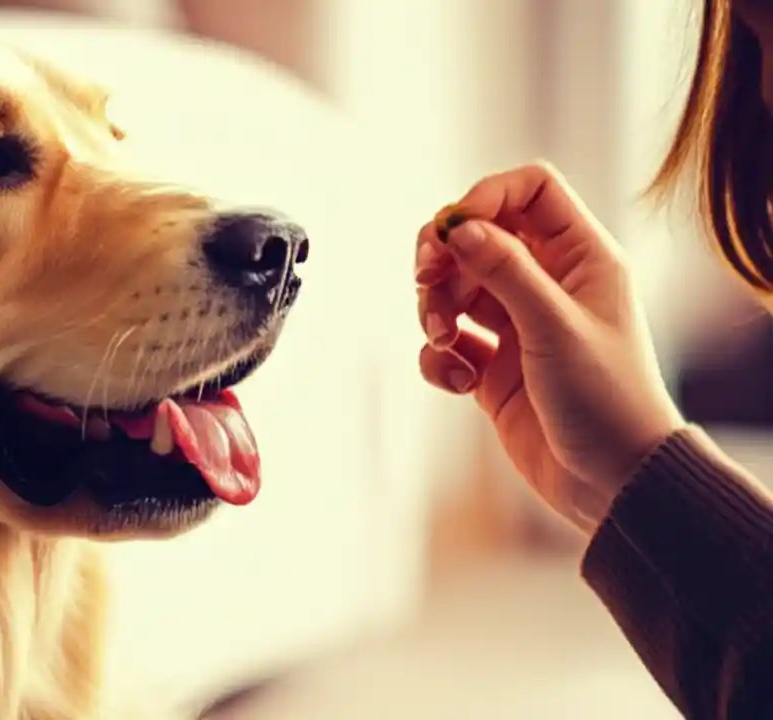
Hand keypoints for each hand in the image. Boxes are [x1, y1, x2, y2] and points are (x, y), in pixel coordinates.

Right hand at [414, 162, 684, 533]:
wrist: (612, 483)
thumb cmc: (607, 402)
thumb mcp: (554, 327)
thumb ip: (505, 271)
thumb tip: (459, 226)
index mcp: (581, 258)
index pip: (528, 191)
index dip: (485, 197)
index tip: (453, 230)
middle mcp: (548, 284)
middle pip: (478, 236)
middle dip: (443, 256)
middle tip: (427, 279)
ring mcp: (518, 326)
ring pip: (454, 288)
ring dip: (434, 308)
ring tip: (443, 340)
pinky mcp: (494, 369)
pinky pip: (449, 344)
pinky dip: (440, 358)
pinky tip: (460, 383)